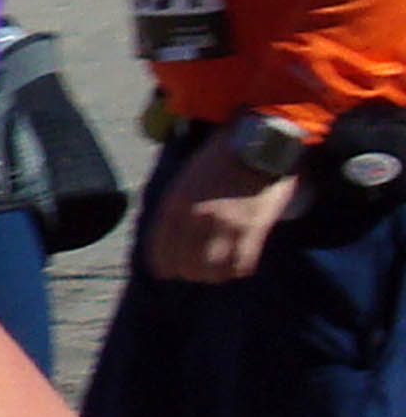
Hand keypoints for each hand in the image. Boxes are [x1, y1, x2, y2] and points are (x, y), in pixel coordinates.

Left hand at [144, 130, 301, 284]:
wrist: (256, 141)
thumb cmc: (218, 159)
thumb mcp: (184, 179)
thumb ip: (175, 208)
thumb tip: (168, 238)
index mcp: (176, 204)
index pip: (161, 251)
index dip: (163, 266)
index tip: (167, 272)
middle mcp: (198, 218)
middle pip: (186, 266)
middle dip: (188, 273)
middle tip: (195, 272)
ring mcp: (227, 225)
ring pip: (214, 271)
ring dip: (213, 276)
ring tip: (216, 273)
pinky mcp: (254, 228)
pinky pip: (242, 264)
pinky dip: (238, 270)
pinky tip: (237, 265)